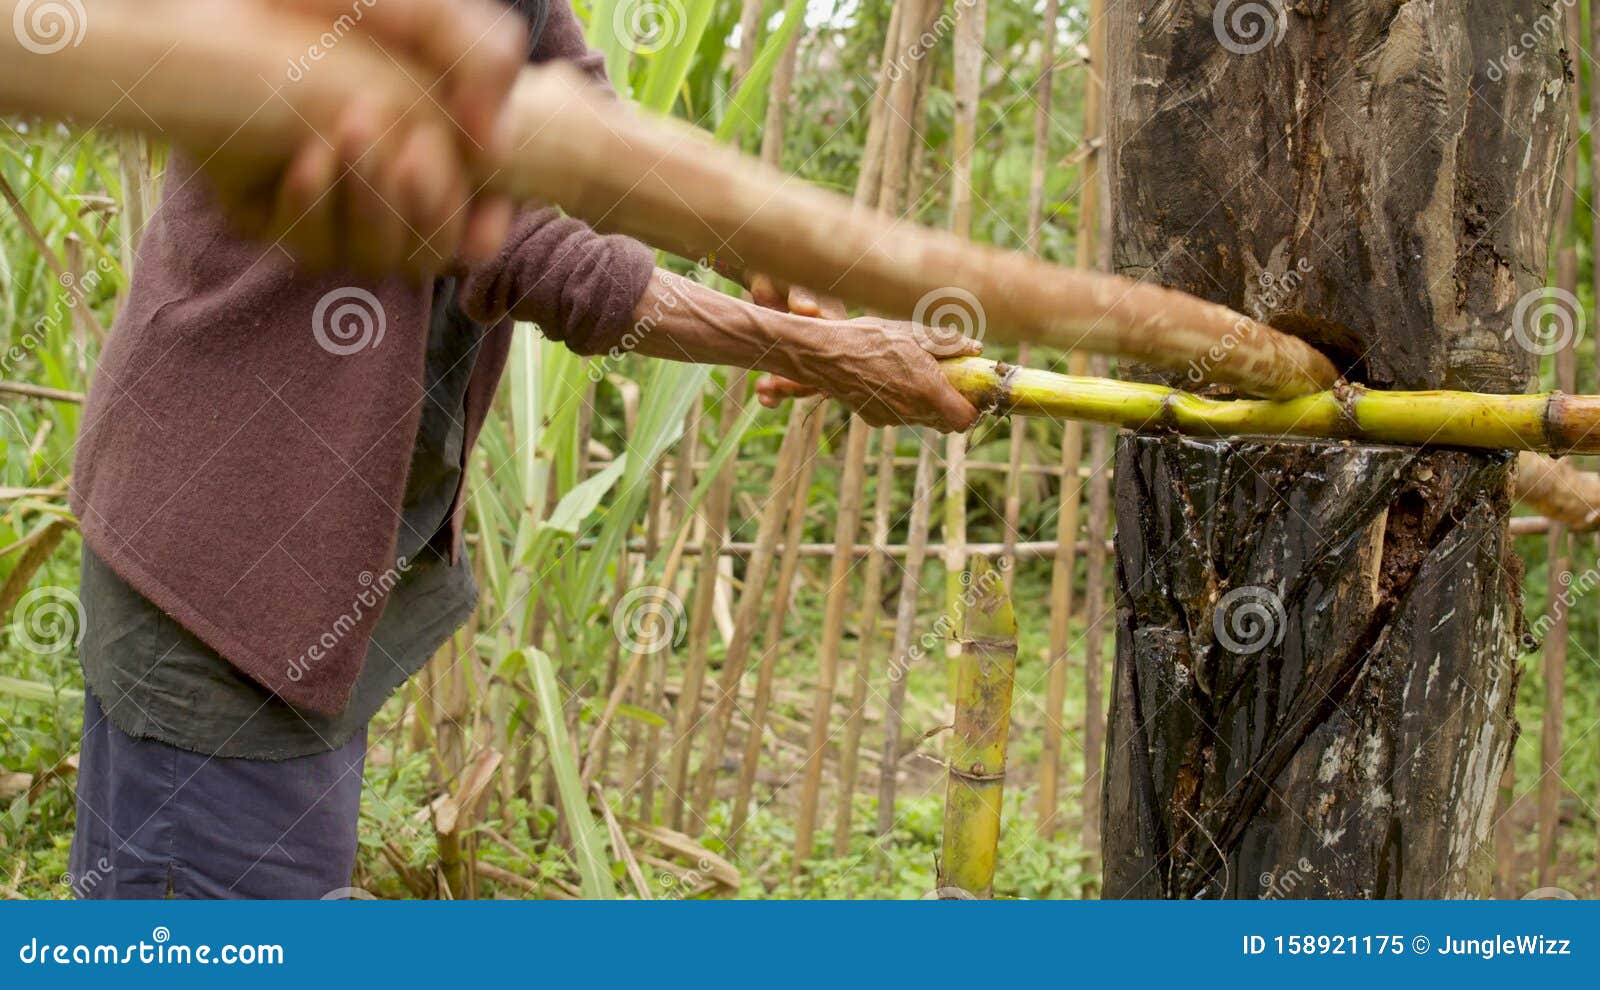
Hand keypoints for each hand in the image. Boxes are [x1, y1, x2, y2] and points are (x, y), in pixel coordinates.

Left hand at [203, 0, 527, 276]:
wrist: (236, 1)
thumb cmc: (342, 4)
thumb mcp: (428, 15)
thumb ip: (484, 61)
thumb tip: (493, 148)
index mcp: (436, 162)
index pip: (476, 231)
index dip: (485, 230)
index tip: (480, 193)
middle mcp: (385, 199)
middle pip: (429, 257)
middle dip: (427, 208)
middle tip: (413, 145)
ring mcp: (329, 215)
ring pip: (374, 261)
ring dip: (372, 206)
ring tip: (352, 132)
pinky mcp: (272, 221)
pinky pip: (309, 249)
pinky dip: (314, 209)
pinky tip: (306, 159)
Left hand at [746, 270, 837, 407]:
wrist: (765, 277)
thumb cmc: (784, 272)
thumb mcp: (793, 280)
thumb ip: (802, 295)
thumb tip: (808, 309)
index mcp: (834, 323)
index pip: (834, 355)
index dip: (818, 370)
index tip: (793, 372)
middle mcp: (826, 343)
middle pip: (820, 375)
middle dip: (797, 384)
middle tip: (773, 384)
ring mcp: (808, 354)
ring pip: (803, 382)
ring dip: (783, 389)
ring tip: (762, 389)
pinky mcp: (791, 359)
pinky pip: (788, 382)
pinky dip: (776, 393)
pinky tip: (763, 396)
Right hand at [785, 316, 982, 432]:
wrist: (824, 355)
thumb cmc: (868, 338)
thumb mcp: (911, 332)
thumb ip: (947, 343)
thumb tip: (975, 348)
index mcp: (927, 388)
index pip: (964, 420)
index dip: (972, 411)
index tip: (971, 395)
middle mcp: (911, 410)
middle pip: (945, 423)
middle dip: (951, 407)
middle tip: (948, 384)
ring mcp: (892, 419)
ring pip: (922, 419)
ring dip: (926, 404)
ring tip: (913, 376)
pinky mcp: (875, 420)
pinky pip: (899, 417)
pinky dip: (902, 404)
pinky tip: (889, 381)